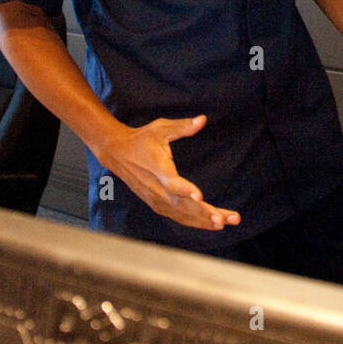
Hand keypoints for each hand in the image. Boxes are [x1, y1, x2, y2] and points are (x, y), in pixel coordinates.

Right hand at [92, 116, 240, 229]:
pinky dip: (194, 222)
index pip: (172, 183)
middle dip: (204, 214)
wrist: (117, 153)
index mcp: (158, 169)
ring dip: (203, 221)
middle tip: (224, 220)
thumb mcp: (161, 128)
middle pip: (182, 205)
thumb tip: (202, 119)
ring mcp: (156, 199)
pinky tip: (211, 224)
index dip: (185, 190)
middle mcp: (156, 189)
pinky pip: (178, 217)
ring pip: (182, 215)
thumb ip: (182, 127)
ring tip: (224, 223)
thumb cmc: (141, 139)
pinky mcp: (157, 204)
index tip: (199, 196)